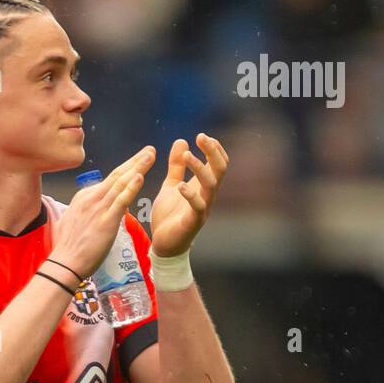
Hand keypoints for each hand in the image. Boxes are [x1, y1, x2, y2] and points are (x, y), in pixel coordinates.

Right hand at [50, 146, 155, 279]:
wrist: (64, 264)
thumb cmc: (68, 248)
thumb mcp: (71, 221)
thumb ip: (83, 213)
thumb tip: (87, 212)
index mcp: (84, 197)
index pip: (108, 181)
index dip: (125, 169)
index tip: (136, 162)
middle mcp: (92, 198)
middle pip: (117, 175)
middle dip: (134, 161)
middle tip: (149, 150)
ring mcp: (99, 209)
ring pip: (121, 183)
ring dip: (137, 167)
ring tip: (150, 156)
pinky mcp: (106, 222)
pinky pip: (121, 201)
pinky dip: (131, 188)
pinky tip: (140, 176)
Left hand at [150, 134, 227, 257]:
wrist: (163, 245)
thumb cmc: (169, 216)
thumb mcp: (171, 185)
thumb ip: (176, 166)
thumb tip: (181, 141)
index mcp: (203, 186)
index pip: (219, 163)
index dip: (215, 148)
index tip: (202, 136)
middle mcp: (207, 195)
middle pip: (220, 169)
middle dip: (212, 151)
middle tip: (200, 137)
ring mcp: (202, 209)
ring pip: (211, 184)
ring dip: (200, 168)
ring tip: (187, 156)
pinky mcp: (193, 222)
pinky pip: (198, 206)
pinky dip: (191, 194)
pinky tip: (181, 186)